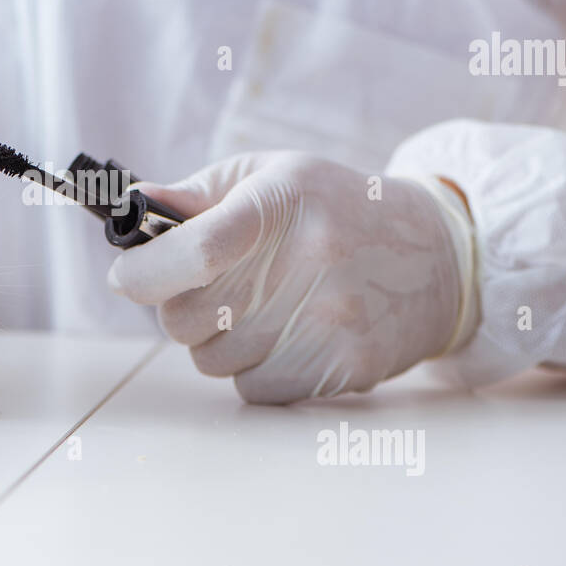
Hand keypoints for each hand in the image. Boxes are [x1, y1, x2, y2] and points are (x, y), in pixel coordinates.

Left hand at [107, 152, 474, 402]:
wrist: (437, 255)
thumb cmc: (334, 208)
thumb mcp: (272, 176)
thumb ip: (197, 196)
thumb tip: (130, 212)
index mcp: (283, 203)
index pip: (198, 250)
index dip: (145, 271)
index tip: (128, 277)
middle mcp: (309, 262)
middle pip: (185, 317)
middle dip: (181, 304)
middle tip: (216, 286)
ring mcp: (329, 321)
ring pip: (211, 359)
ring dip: (218, 340)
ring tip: (261, 306)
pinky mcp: (344, 368)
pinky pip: (251, 389)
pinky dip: (254, 369)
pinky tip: (289, 334)